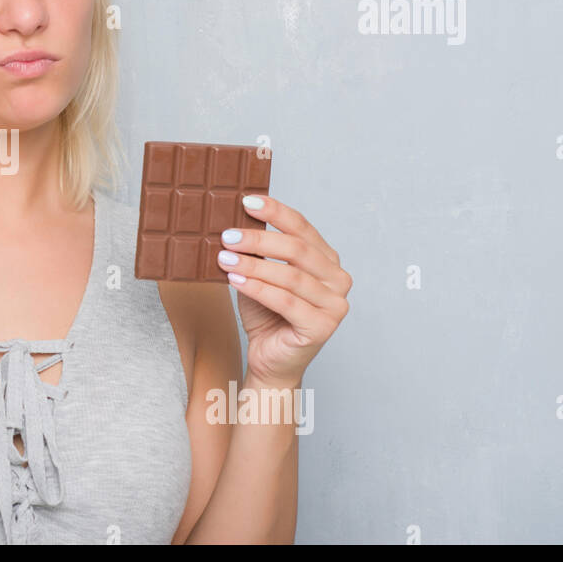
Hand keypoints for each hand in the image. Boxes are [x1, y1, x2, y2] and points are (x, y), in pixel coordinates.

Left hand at [215, 195, 351, 387]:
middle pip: (297, 250)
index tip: (247, 201)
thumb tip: (234, 222)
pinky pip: (286, 301)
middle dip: (259, 240)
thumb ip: (257, 252)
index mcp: (327, 260)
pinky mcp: (323, 327)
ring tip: (225, 257)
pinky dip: (258, 288)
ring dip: (254, 265)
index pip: (303, 228)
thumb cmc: (266, 315)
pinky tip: (235, 279)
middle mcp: (338, 280)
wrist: (270, 360)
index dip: (276, 212)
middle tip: (227, 235)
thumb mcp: (259, 275)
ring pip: (290, 277)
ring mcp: (335, 305)